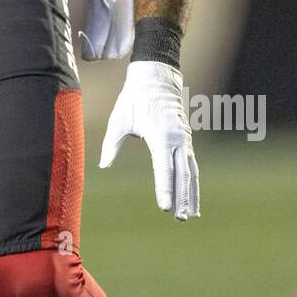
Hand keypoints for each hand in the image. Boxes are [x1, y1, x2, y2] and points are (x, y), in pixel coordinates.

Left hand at [99, 60, 199, 219]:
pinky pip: (192, 165)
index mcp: (160, 135)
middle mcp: (177, 139)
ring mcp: (185, 140)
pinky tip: (192, 198)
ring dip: (191, 194)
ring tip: (190, 216)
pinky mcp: (186, 140)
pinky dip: (194, 182)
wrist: (156, 78)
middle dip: (182, 197)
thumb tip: (102, 165)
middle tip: (180, 218)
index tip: (166, 207)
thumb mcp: (119, 120)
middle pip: (182, 174)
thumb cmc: (133, 99)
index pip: (164, 168)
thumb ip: (111, 144)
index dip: (165, 188)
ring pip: (191, 172)